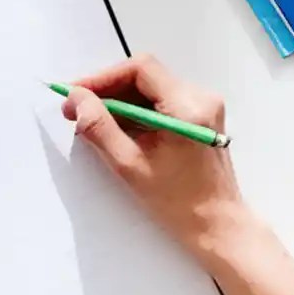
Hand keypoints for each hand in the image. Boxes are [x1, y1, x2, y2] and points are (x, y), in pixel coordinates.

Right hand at [61, 55, 247, 255]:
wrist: (217, 225)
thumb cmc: (177, 203)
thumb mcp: (130, 165)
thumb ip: (99, 128)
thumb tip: (76, 99)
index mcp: (187, 107)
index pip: (140, 69)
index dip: (103, 77)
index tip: (75, 94)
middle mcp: (201, 97)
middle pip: (144, 77)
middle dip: (107, 90)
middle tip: (76, 110)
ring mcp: (203, 105)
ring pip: (150, 88)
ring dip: (119, 101)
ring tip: (92, 122)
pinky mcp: (200, 116)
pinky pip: (160, 101)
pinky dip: (135, 110)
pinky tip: (117, 129)